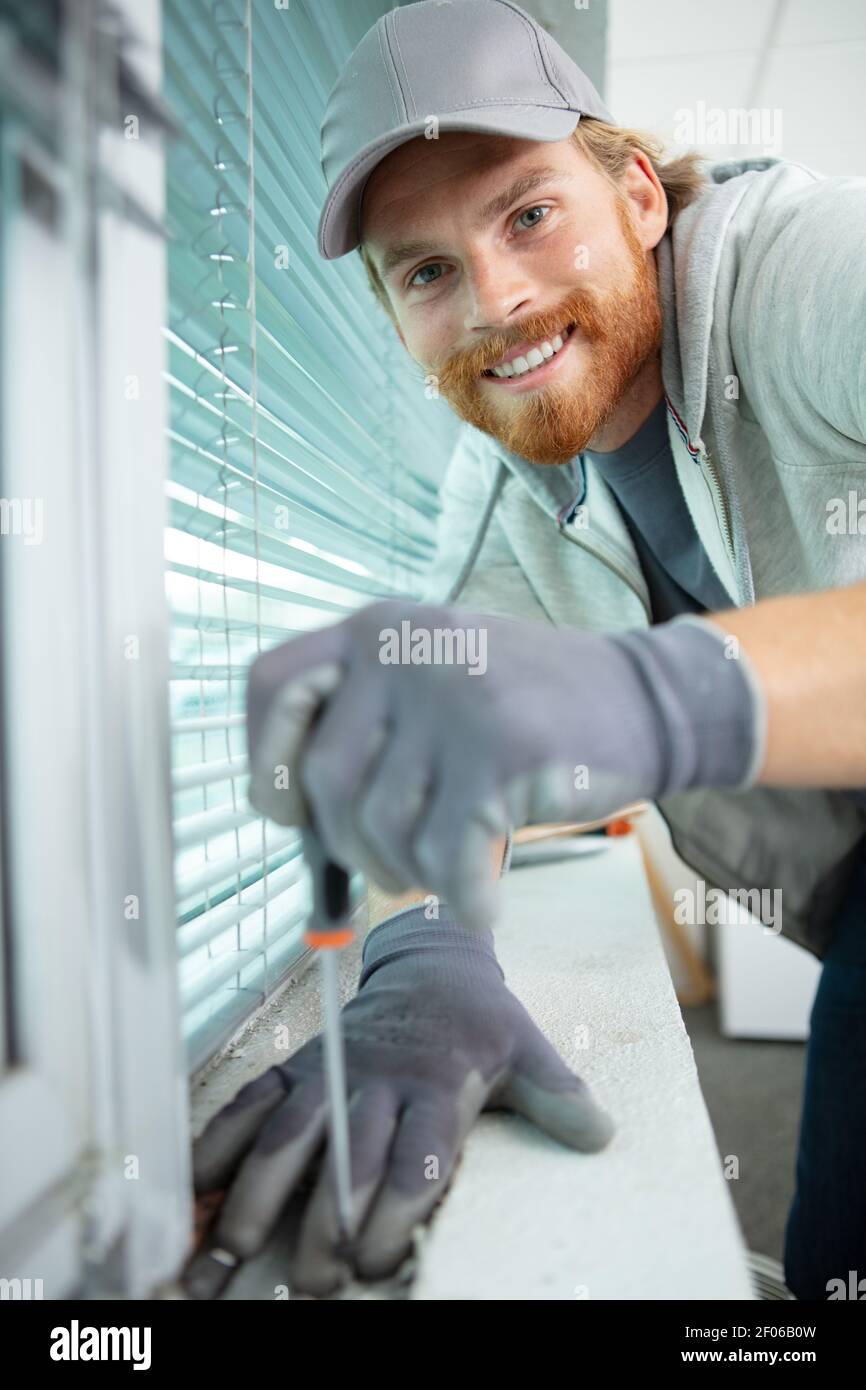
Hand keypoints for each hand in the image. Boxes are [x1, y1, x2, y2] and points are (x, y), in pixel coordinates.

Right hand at [186, 909, 613, 1296]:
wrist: (430, 967)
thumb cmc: (481, 1025)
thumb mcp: (526, 1051)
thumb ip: (556, 1095)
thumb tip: (600, 1135)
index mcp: (435, 1086)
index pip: (415, 1161)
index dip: (395, 1218)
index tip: (381, 1267)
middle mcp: (376, 1080)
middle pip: (344, 1160)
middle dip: (324, 1227)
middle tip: (314, 1285)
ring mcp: (330, 1071)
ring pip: (286, 1134)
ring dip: (257, 1196)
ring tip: (234, 1255)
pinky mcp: (296, 1066)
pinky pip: (248, 1103)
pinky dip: (218, 1144)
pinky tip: (196, 1190)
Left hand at [246, 599, 762, 928]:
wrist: (644, 701)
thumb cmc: (528, 709)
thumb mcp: (434, 677)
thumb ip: (364, 719)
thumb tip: (291, 816)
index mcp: (378, 629)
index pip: (270, 686)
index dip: (267, 760)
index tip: (295, 810)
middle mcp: (405, 649)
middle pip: (325, 782)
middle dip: (353, 847)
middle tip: (397, 864)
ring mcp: (453, 697)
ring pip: (383, 828)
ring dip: (413, 873)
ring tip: (452, 866)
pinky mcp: (500, 751)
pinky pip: (447, 859)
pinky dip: (465, 899)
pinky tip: (485, 900)